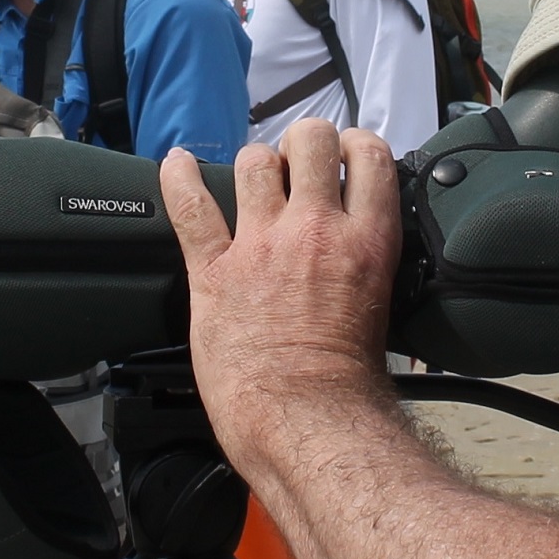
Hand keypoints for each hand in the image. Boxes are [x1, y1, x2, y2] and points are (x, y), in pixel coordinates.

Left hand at [161, 120, 400, 429]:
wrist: (307, 417)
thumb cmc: (346, 382)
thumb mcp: (382, 305)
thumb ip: (367, 262)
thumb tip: (358, 246)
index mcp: (366, 240)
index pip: (368, 157)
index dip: (355, 144)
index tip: (346, 152)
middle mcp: (315, 230)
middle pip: (309, 141)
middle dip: (303, 142)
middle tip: (299, 159)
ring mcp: (261, 245)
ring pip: (254, 162)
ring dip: (256, 164)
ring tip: (254, 175)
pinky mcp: (215, 269)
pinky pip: (190, 206)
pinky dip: (177, 178)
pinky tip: (176, 164)